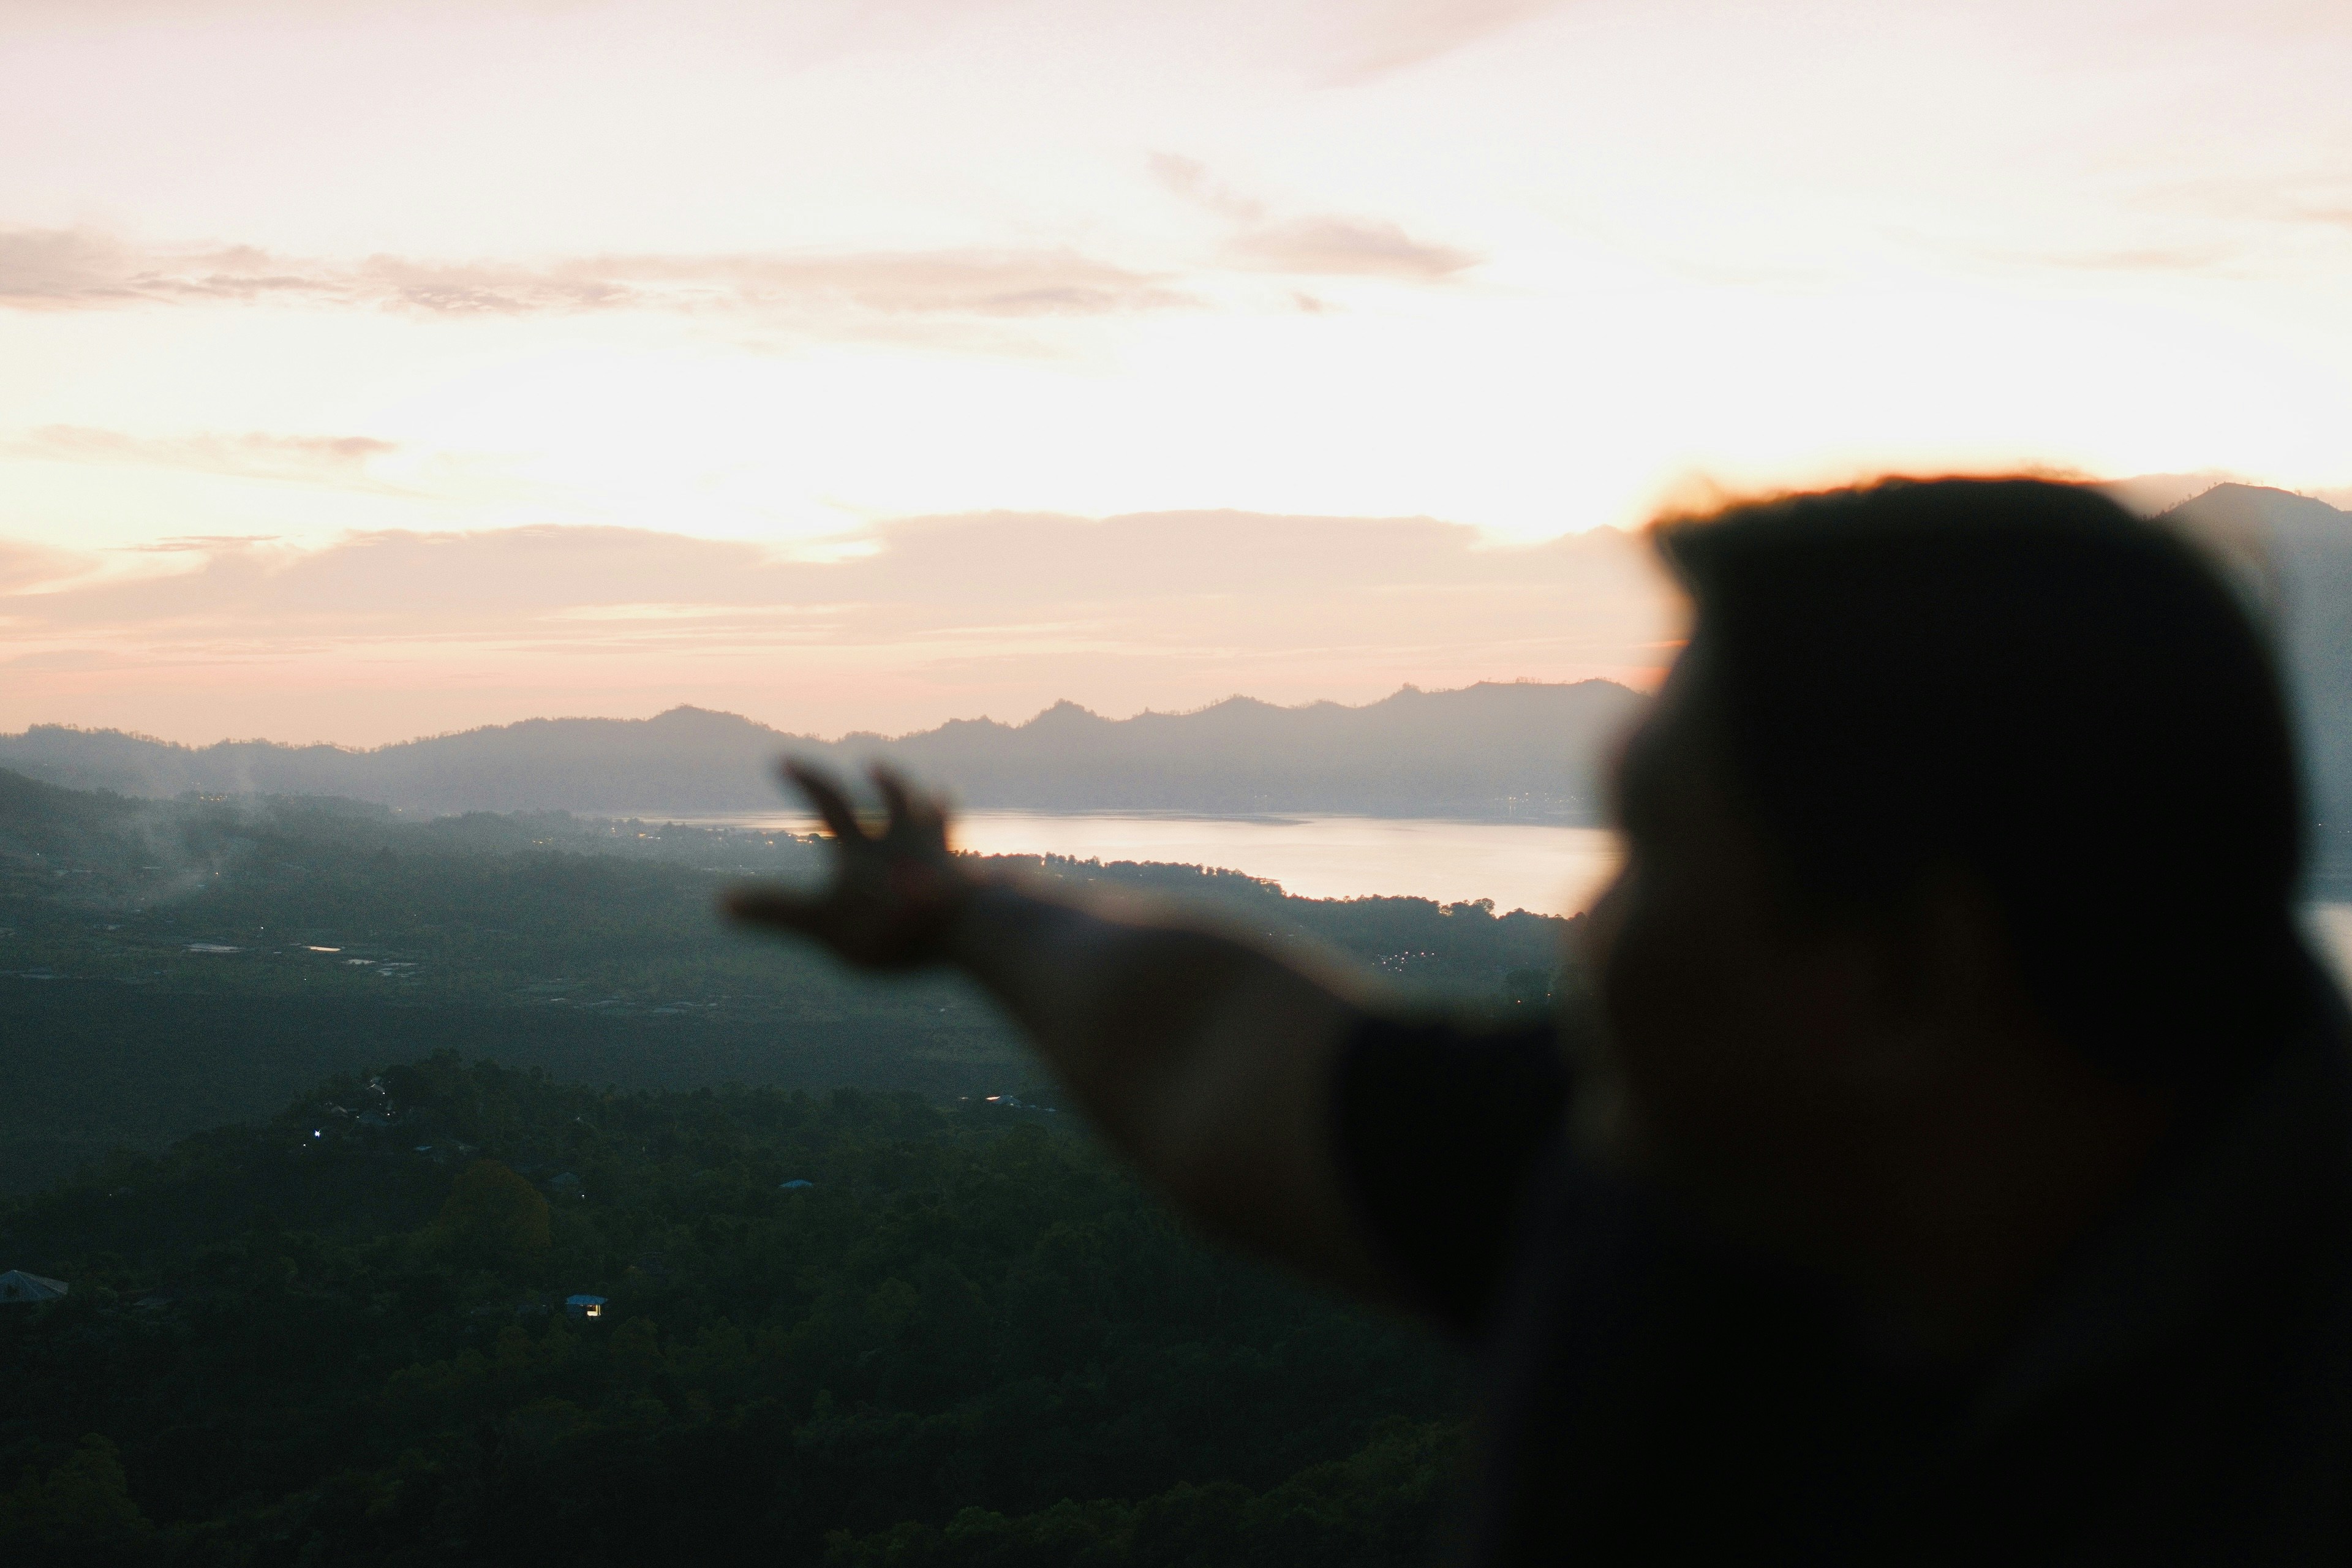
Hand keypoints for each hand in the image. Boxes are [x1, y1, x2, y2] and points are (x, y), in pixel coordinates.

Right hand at [724, 761, 976, 968]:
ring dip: (929, 802)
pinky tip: (974, 857)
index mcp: (865, 848)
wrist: (967, 927)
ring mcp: (941, 855)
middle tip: (871, 765)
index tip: (783, 759)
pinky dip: (969, 850)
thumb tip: (719, 903)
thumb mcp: (823, 926)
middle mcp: (905, 840)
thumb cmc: (893, 928)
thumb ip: (774, 913)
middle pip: (892, 798)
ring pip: (935, 818)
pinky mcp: (970, 880)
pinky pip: (969, 855)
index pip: (829, 802)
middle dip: (878, 781)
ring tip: (934, 792)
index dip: (805, 780)